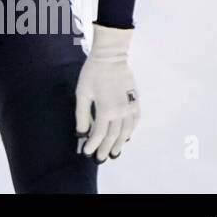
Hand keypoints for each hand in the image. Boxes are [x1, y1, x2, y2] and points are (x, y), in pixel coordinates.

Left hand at [75, 23, 139, 161]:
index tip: (86, 153)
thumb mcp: (82, 93)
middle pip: (114, 136)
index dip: (93, 145)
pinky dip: (130, 132)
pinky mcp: (135, 101)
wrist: (111, 57)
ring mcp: (130, 107)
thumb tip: (81, 133)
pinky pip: (135, 121)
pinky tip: (126, 137)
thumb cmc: (92, 73)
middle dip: (106, 148)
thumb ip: (82, 115)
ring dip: (120, 144)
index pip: (99, 134)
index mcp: (106, 110)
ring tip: (114, 153)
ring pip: (126, 132)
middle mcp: (121, 112)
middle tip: (100, 159)